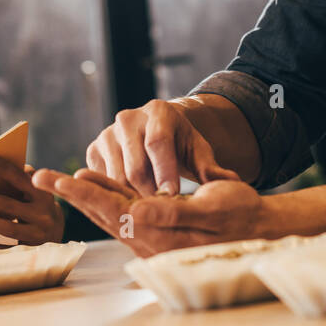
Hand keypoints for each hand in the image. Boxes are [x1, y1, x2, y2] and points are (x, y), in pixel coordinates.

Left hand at [0, 156, 64, 246]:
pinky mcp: (29, 247)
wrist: (56, 228)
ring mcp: (36, 233)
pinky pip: (6, 248)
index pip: (23, 180)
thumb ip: (23, 177)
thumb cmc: (38, 201)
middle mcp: (42, 214)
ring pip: (8, 228)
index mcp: (43, 194)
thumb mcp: (38, 188)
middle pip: (10, 206)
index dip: (6, 170)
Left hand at [31, 168, 266, 256]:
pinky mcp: (155, 227)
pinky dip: (102, 194)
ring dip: (81, 193)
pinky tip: (90, 182)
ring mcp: (150, 235)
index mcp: (158, 233)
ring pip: (106, 210)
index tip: (60, 178)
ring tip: (55, 177)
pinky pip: (120, 210)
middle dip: (69, 192)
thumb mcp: (211, 210)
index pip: (111, 209)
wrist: (259, 228)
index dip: (84, 192)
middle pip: (100, 211)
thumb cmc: (239, 216)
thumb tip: (134, 212)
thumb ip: (171, 214)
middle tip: (39, 175)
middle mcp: (148, 238)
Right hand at [86, 99, 240, 197]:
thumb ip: (212, 168)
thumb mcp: (199, 151)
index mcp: (158, 112)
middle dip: (150, 194)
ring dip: (133, 199)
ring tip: (150, 211)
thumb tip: (231, 183)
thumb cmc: (180, 143)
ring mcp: (107, 134)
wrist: (155, 130)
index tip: (172, 196)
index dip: (164, 172)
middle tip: (164, 213)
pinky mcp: (93, 150)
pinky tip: (133, 203)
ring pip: (116, 178)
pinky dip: (117, 196)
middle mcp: (128, 118)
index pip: (158, 143)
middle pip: (134, 167)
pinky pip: (102, 182)